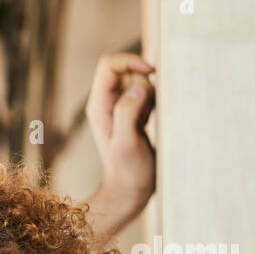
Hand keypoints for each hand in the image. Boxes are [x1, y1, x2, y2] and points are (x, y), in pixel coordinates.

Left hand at [85, 53, 156, 235]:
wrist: (130, 192)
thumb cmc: (128, 173)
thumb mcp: (127, 144)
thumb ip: (128, 113)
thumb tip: (139, 86)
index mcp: (99, 106)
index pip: (109, 65)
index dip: (131, 61)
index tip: (152, 73)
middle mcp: (107, 103)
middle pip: (126, 69)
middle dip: (144, 79)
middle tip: (149, 108)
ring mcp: (120, 108)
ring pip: (139, 80)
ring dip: (151, 92)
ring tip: (147, 121)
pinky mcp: (134, 114)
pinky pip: (147, 94)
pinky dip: (154, 100)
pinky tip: (152, 121)